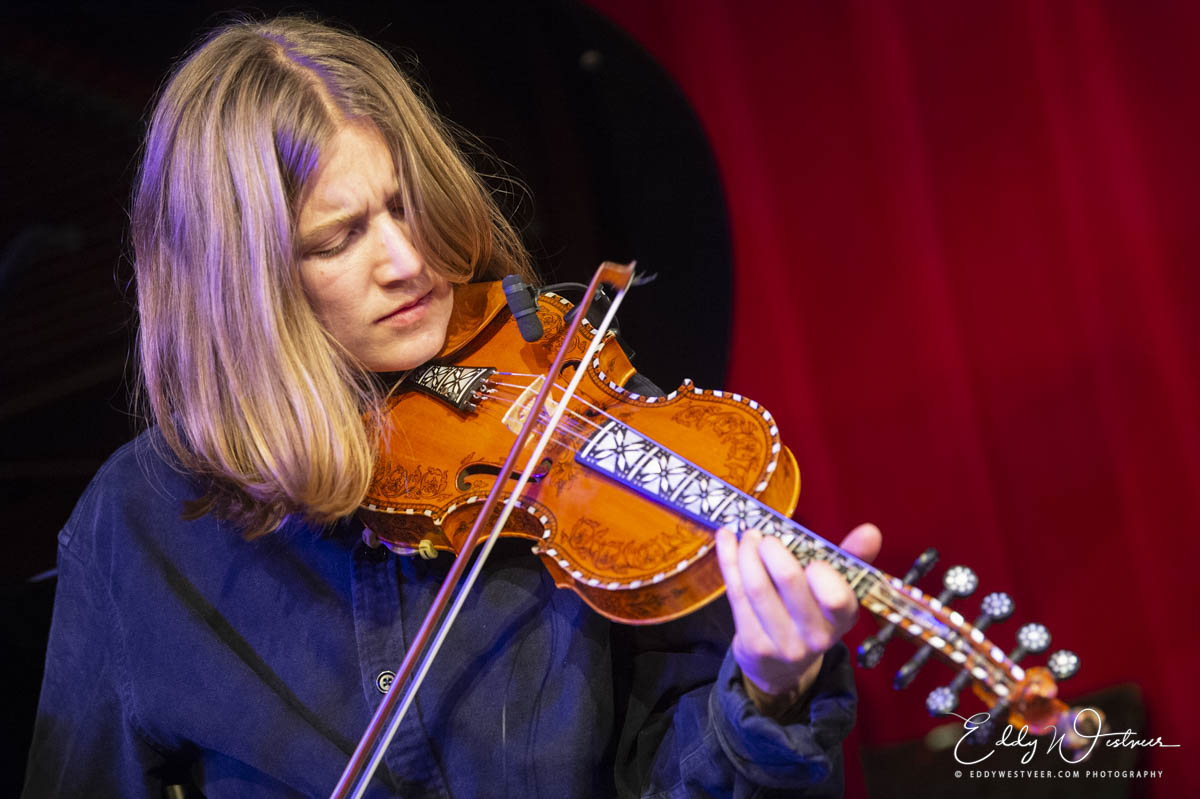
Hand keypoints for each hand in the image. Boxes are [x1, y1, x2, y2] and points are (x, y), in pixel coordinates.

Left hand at [715, 522, 881, 714]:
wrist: (782, 666)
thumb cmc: (812, 614)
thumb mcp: (837, 590)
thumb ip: (852, 559)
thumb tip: (871, 530)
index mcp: (844, 618)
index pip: (837, 597)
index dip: (821, 572)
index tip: (813, 559)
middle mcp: (816, 636)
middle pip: (789, 580)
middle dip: (772, 548)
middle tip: (765, 537)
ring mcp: (782, 643)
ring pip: (756, 586)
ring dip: (746, 552)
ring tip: (748, 536)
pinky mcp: (753, 644)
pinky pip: (736, 595)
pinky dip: (729, 561)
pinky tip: (726, 539)